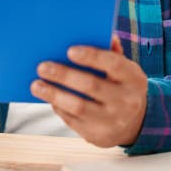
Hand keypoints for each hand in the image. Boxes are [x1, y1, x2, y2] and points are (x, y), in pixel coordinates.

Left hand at [31, 36, 147, 147]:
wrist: (132, 122)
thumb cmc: (121, 85)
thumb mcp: (123, 69)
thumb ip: (112, 52)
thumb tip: (106, 34)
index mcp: (134, 79)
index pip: (114, 64)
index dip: (92, 56)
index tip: (69, 50)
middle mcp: (127, 101)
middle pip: (92, 85)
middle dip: (64, 75)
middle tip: (42, 66)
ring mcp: (112, 121)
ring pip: (79, 107)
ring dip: (54, 94)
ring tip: (36, 85)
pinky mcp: (97, 136)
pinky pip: (73, 121)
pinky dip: (58, 107)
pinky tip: (48, 97)